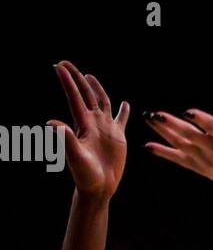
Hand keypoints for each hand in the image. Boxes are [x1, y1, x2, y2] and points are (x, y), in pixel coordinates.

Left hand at [50, 62, 127, 199]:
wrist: (99, 187)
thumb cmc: (85, 175)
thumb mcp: (75, 156)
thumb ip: (66, 139)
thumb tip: (51, 123)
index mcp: (83, 124)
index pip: (74, 97)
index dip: (67, 81)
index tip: (58, 66)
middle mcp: (93, 123)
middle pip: (85, 94)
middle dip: (76, 78)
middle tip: (66, 63)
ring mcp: (106, 128)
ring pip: (102, 102)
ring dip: (95, 88)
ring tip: (89, 76)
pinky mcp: (118, 136)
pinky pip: (121, 119)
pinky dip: (123, 111)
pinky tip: (125, 103)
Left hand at [144, 99, 212, 206]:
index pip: (212, 127)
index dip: (199, 119)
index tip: (186, 111)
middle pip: (189, 136)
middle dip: (171, 124)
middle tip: (155, 114)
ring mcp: (206, 161)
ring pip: (180, 146)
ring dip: (163, 133)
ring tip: (149, 119)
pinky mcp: (201, 168)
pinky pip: (179, 160)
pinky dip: (164, 153)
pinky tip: (148, 145)